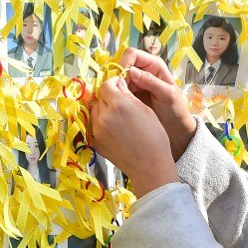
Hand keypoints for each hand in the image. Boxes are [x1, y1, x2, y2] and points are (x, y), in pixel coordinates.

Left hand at [90, 77, 178, 196]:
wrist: (149, 165)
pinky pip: (93, 125)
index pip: (106, 85)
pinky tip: (115, 128)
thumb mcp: (145, 110)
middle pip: (99, 97)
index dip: (113, 83)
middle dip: (109, 96)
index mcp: (118, 105)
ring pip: (94, 110)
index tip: (118, 84)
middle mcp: (104, 116)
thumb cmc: (154, 138)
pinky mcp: (95, 141)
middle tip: (121, 102)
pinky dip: (101, 122)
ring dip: (103, 109)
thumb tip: (118, 84)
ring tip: (118, 116)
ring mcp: (97, 130)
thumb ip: (128, 95)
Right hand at [118, 47, 195, 160]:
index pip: (133, 54)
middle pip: (122, 64)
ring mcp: (135, 81)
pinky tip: (120, 104)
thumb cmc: (176, 109)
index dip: (125, 64)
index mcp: (154, 65)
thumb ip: (151, 82)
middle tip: (122, 93)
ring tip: (123, 100)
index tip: (123, 80)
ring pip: (117, 77)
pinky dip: (116, 94)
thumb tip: (132, 71)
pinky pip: (117, 89)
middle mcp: (143, 70)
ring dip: (116, 87)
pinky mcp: (130, 93)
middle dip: (118, 77)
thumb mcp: (167, 95)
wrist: (175, 126)